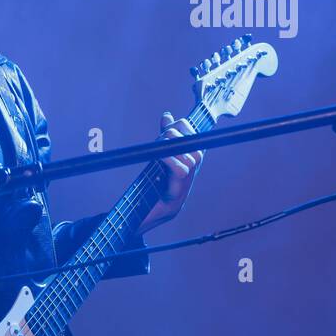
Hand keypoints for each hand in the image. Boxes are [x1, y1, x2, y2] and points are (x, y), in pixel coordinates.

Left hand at [138, 111, 203, 234]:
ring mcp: (185, 187)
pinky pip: (181, 172)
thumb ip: (163, 140)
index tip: (167, 123)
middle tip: (161, 135)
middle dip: (178, 135)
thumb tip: (167, 116)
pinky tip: (159, 157)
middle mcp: (190, 177)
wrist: (139, 220)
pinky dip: (170, 160)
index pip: (195, 141)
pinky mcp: (177, 196)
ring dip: (174, 147)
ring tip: (159, 146)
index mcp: (187, 167)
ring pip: (192, 158)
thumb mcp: (155, 161)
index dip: (183, 128)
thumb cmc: (148, 191)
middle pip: (196, 147)